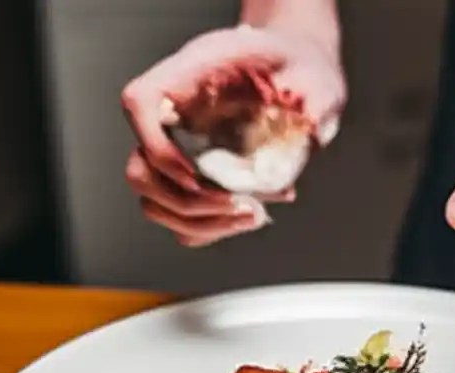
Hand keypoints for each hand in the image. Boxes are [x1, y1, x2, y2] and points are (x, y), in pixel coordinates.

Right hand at [120, 24, 344, 245]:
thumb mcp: (309, 70)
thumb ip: (312, 96)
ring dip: (203, 221)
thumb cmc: (296, 65)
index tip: (197, 175)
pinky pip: (180, 220)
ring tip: (253, 215)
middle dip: (188, 201)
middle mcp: (166, 117)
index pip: (139, 103)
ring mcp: (172, 152)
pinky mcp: (187, 180)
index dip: (159, 148)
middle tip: (241, 204)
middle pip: (140, 172)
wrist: (294, 71)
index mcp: (184, 74)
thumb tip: (315, 131)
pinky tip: (250, 214)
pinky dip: (213, 227)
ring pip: (155, 205)